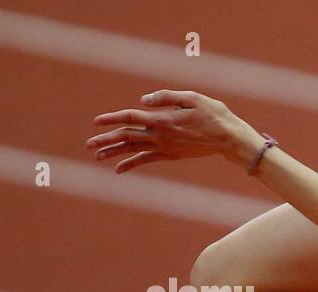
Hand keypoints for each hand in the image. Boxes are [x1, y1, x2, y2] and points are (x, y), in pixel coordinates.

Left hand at [87, 90, 260, 173]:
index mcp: (163, 120)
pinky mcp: (172, 154)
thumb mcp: (192, 98)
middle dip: (106, 140)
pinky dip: (132, 163)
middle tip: (88, 145)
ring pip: (134, 149)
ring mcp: (166, 147)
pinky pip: (147, 159)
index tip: (96, 121)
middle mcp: (161, 136)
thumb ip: (166, 97)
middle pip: (127, 137)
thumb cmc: (214, 114)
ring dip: (114, 152)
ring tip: (97, 156)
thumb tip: (143, 101)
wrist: (230, 139)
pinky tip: (119, 169)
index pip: (131, 118)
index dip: (112, 119)